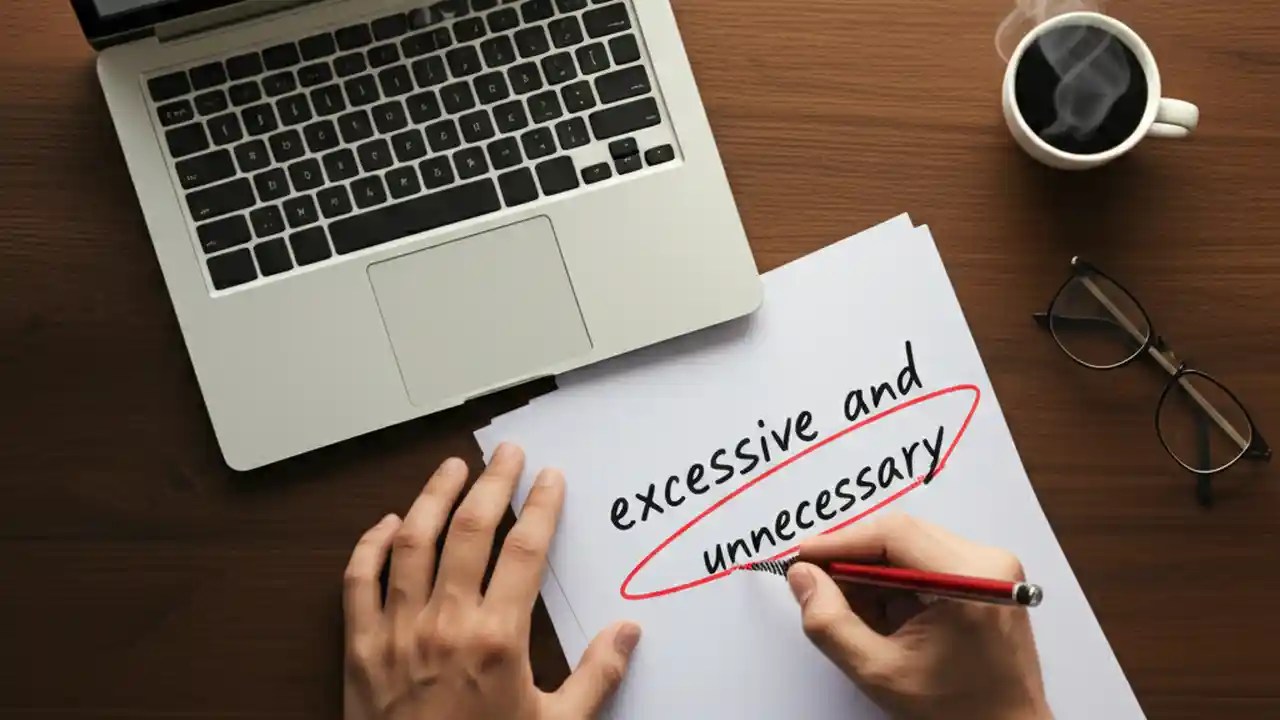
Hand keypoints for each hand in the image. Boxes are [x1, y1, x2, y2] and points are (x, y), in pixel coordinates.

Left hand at [343, 443, 641, 719]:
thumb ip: (596, 677)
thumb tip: (628, 634)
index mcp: (497, 639)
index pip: (524, 550)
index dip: (541, 506)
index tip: (550, 479)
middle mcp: (446, 623)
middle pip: (471, 529)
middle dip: (492, 481)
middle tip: (505, 453)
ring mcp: (397, 630)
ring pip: (412, 541)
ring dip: (432, 496)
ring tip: (451, 468)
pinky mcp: (359, 647)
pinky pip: (357, 580)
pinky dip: (369, 545)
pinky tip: (386, 524)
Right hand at [788, 514, 1050, 719]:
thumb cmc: (955, 711)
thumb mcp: (880, 672)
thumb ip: (831, 624)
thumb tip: (801, 577)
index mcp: (972, 580)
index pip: (895, 534)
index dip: (841, 542)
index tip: (802, 558)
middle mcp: (988, 562)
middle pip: (902, 535)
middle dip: (853, 557)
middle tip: (814, 581)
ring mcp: (992, 568)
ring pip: (911, 546)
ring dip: (872, 571)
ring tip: (847, 606)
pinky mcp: (987, 579)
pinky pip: (926, 562)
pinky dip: (894, 582)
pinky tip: (878, 612)